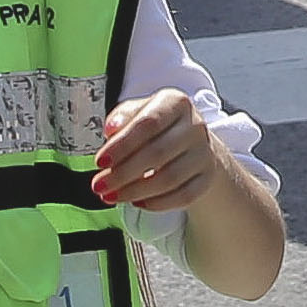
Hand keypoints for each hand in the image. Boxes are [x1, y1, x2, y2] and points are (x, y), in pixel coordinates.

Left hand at [94, 88, 225, 212]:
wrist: (190, 143)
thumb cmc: (155, 128)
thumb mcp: (137, 112)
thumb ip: (122, 118)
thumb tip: (111, 130)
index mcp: (175, 103)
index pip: (148, 124)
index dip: (122, 145)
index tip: (100, 161)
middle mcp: (195, 126)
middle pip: (158, 153)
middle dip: (123, 173)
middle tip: (99, 186)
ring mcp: (204, 153)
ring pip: (169, 178)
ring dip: (135, 191)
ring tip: (112, 196)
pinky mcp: (207, 177)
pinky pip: (183, 196)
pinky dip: (157, 203)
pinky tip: (137, 202)